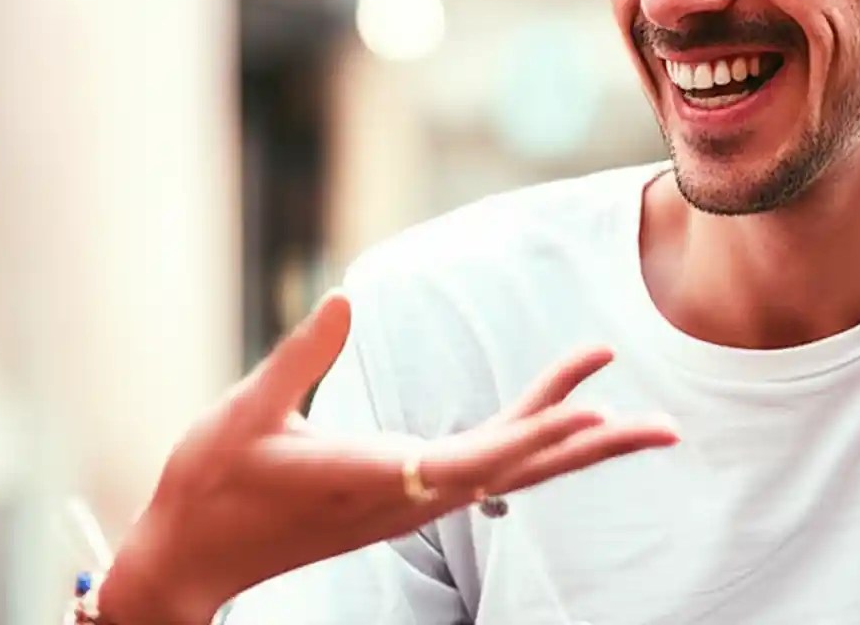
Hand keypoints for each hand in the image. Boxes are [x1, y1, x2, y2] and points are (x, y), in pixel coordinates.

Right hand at [99, 294, 678, 624]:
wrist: (191, 560)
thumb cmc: (210, 487)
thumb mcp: (245, 413)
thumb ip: (301, 357)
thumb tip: (344, 299)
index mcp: (375, 476)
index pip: (477, 456)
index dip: (540, 431)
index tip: (598, 407)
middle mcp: (406, 497)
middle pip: (519, 469)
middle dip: (594, 445)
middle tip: (667, 427)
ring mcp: (406, 504)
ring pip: (508, 473)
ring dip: (572, 447)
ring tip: (632, 425)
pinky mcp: (397, 502)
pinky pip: (481, 474)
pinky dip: (529, 449)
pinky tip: (552, 436)